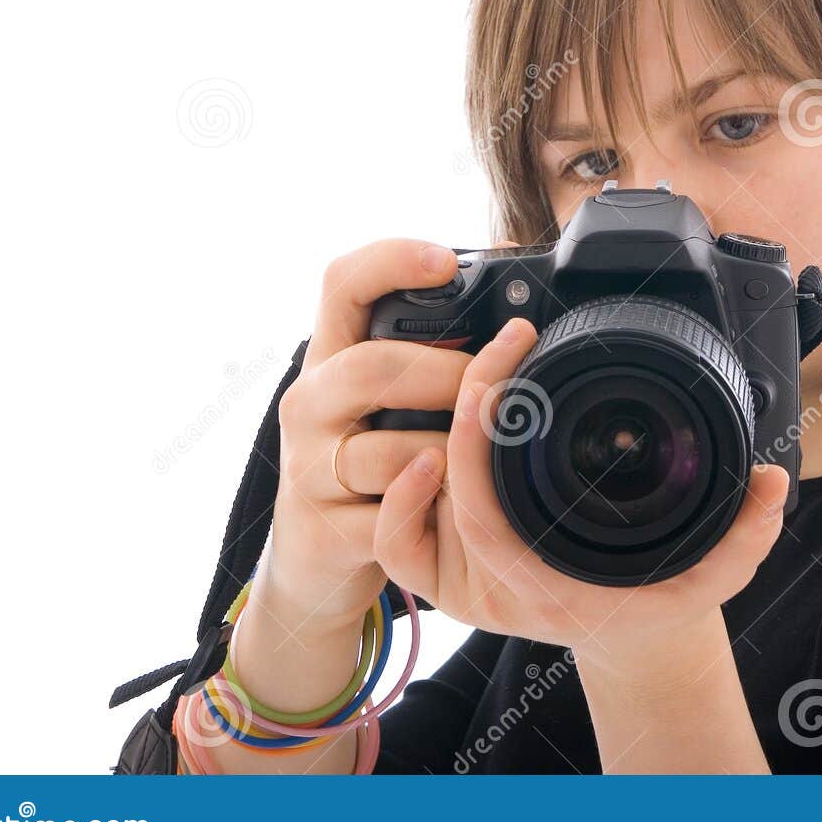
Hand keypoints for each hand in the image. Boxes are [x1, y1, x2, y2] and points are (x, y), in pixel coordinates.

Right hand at [258, 237, 470, 629]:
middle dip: (447, 374)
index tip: (446, 261)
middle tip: (493, 386)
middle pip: (371, 365)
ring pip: (388, 449)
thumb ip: (433, 349)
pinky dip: (431, 508)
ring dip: (451, 454)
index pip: (341, 284)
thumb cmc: (373, 463)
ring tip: (483, 457)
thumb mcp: (389, 400)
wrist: (315, 560)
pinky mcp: (323, 530)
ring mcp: (308, 469)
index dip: (391, 261)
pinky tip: (452, 502)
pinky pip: (388, 517)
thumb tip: (512, 274)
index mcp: (329, 359)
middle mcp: (308, 404)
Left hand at [372, 315, 790, 681]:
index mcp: (549, 587)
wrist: (634, 640)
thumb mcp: (713, 574)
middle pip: (447, 493)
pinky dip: (401, 497)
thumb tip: (771, 482)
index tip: (510, 360)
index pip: (485, 510)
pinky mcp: (455, 572)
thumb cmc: (662, 603)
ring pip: (412, 518)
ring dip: (431, 439)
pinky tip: (430, 445)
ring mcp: (470, 584)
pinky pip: (401, 546)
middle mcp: (498, 591)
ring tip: (478, 377)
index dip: (481, 433)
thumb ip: (746, 533)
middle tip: (503, 344)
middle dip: (464, 406)